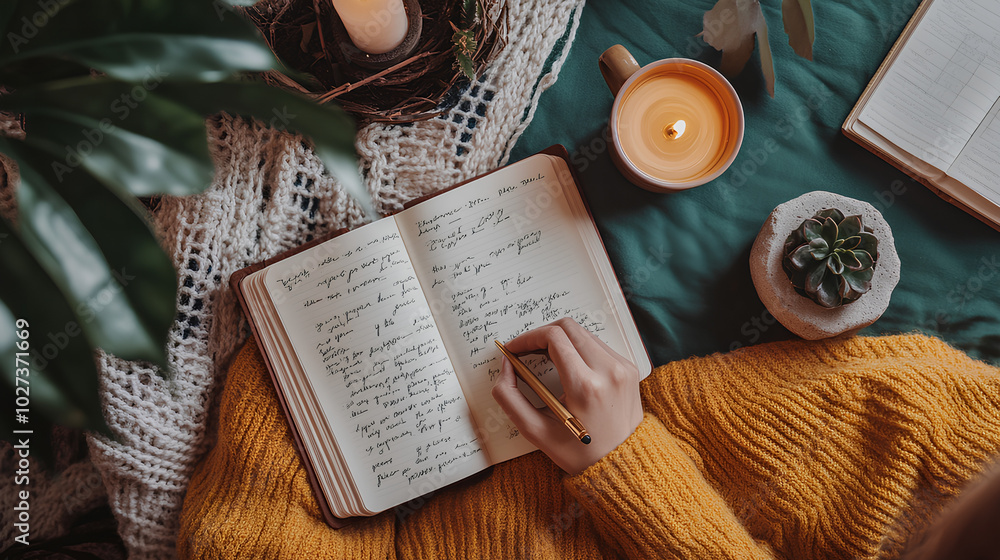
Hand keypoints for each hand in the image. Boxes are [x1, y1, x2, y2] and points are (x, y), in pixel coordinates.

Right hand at [491, 318, 642, 474]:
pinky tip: (567, 366)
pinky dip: (578, 349)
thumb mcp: (535, 431)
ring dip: (560, 340)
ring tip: (543, 358)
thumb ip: (509, 397)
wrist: (622, 465)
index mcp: (586, 386)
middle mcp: (609, 370)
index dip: (527, 338)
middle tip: (525, 351)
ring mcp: (622, 367)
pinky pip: (598, 345)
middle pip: (568, 327)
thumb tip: (506, 365)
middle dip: (541, 334)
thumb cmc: (578, 452)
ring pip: (583, 333)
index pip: (554, 337)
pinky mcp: (629, 368)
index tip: (514, 348)